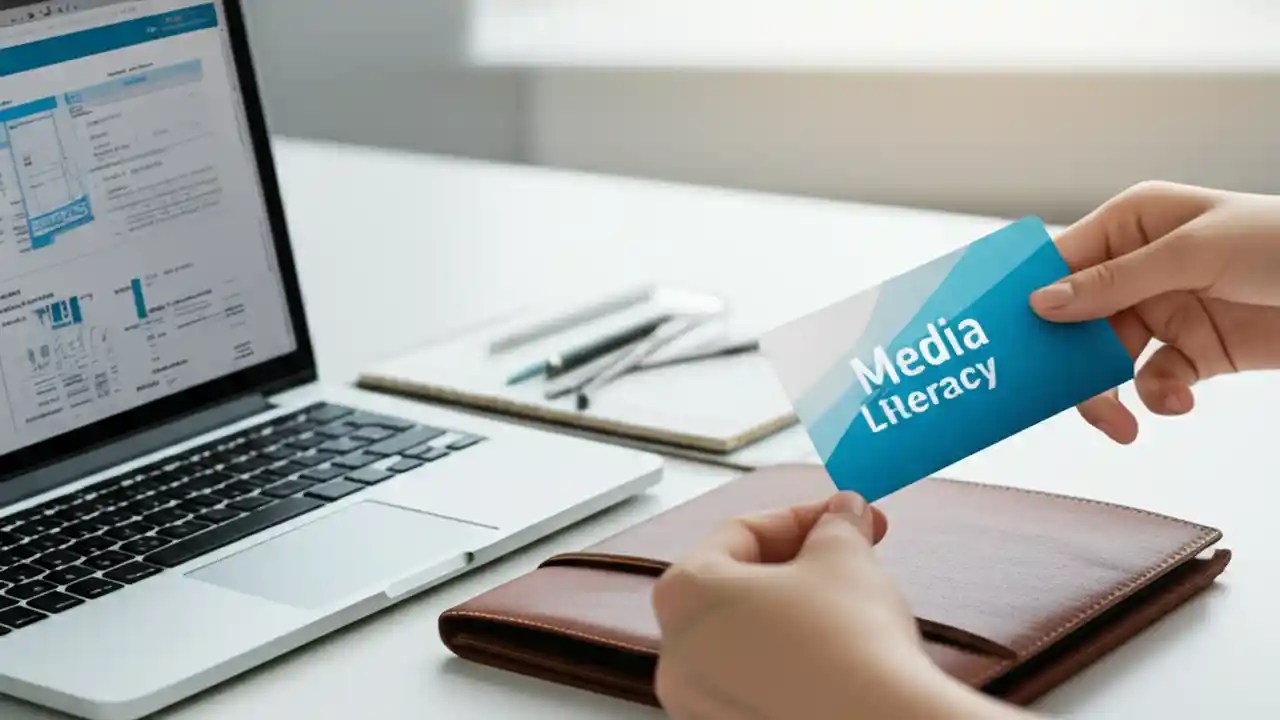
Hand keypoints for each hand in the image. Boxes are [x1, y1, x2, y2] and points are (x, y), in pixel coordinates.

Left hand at [652, 493, 1027, 719]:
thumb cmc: (848, 640)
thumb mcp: (845, 555)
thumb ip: (836, 525)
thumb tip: (843, 514)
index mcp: (684, 593)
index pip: (740, 533)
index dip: (801, 516)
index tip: (843, 513)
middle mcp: (676, 653)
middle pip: (737, 586)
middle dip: (797, 563)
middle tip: (850, 552)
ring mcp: (698, 703)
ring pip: (748, 639)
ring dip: (792, 613)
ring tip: (850, 607)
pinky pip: (759, 684)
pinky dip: (790, 664)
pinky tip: (838, 659)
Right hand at [1031, 182, 1279, 443]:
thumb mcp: (1193, 254)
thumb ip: (1115, 282)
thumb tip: (1041, 303)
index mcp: (1131, 224)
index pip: (1061, 261)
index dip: (1031, 298)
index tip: (1005, 338)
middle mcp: (1139, 266)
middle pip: (1076, 320)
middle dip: (1067, 361)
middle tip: (1055, 397)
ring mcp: (1164, 309)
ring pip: (1106, 358)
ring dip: (1108, 391)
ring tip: (1119, 423)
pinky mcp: (1193, 350)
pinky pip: (1153, 380)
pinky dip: (1158, 396)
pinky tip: (1179, 400)